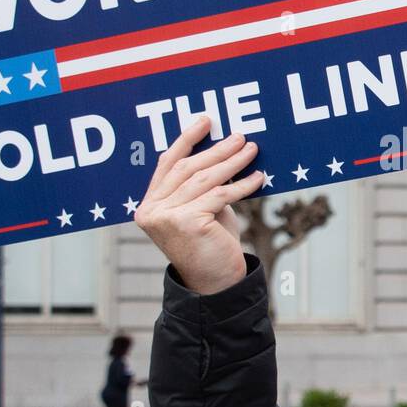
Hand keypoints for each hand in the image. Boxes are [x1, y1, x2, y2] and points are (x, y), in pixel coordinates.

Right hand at [135, 114, 264, 294]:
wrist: (216, 285)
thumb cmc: (210, 245)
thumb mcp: (202, 209)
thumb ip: (202, 183)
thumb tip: (224, 148)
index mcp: (148, 205)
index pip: (167, 163)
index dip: (187, 139)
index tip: (205, 121)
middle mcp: (151, 210)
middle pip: (187, 168)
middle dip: (215, 149)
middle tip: (239, 136)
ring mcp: (166, 217)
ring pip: (204, 179)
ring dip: (231, 162)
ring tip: (251, 150)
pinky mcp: (187, 222)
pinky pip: (219, 195)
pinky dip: (242, 184)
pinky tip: (258, 177)